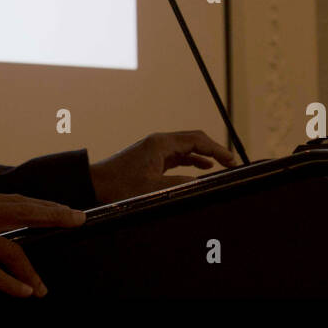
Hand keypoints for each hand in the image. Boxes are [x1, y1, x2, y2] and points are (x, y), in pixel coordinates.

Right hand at [0, 190, 85, 296]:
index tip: (66, 209)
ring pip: (12, 249)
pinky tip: (25, 292)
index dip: (44, 204)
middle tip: (78, 220)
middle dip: (54, 215)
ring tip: (43, 288)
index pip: (19, 200)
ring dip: (31, 270)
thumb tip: (3, 227)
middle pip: (25, 211)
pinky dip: (11, 284)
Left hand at [89, 130, 237, 204]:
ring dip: (204, 154)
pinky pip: (178, 154)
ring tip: (221, 165)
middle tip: (231, 162)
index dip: (217, 149)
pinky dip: (192, 159)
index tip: (231, 160)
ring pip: (187, 146)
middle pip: (194, 139)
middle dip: (214, 149)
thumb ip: (180, 184)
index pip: (197, 140)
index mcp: (161, 143)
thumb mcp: (153, 189)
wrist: (96, 183)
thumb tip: (202, 182)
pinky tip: (202, 167)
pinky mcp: (152, 156)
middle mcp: (160, 141)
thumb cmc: (120, 186)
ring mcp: (155, 148)